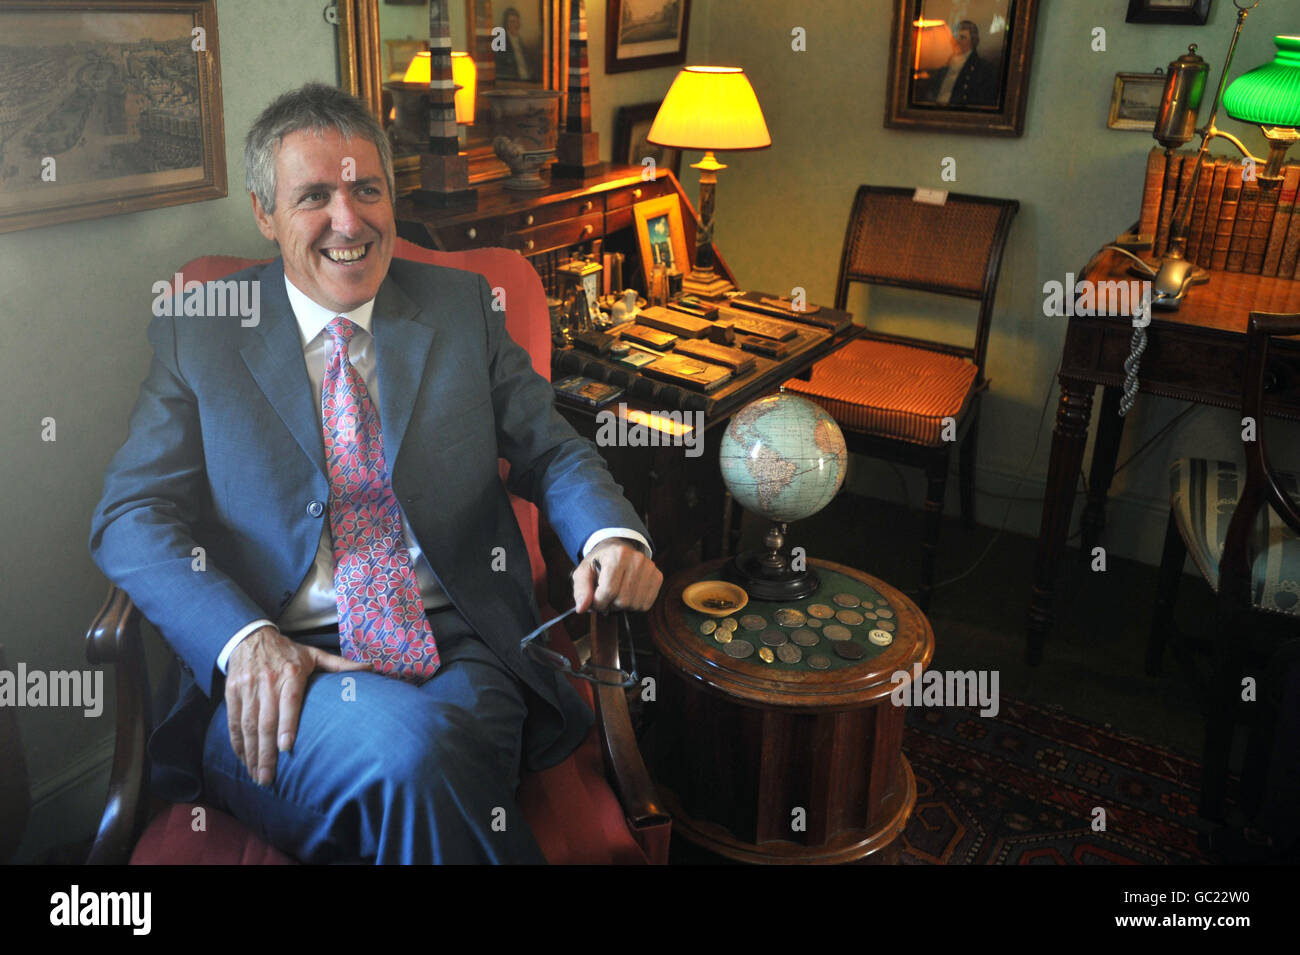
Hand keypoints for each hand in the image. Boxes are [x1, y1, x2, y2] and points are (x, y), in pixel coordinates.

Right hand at [225, 625, 369, 785]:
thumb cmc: (287, 651)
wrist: (250, 636)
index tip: (286, 748)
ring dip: (251, 753)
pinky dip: (237, 742)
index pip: (289, 701)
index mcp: (291, 672)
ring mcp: (247, 687)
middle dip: (266, 752)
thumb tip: (371, 669)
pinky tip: (243, 759)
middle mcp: (267, 681)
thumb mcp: (314, 654)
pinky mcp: (232, 692)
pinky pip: (233, 721)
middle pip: (266, 720)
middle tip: (268, 778)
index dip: (287, 725)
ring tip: (256, 775)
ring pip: (247, 725)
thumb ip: (340, 665)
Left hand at [572, 539, 662, 613]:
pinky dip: (634, 605)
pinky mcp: (657, 576)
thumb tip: (581, 608)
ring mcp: (649, 568)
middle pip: (622, 600)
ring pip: (635, 604)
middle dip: (610, 605)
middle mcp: (637, 559)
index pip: (609, 591)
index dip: (598, 603)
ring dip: (622, 607)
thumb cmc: (599, 563)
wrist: (618, 550)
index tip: (594, 601)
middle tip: (605, 597)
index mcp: (617, 555)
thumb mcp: (583, 572)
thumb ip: (581, 590)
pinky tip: (627, 595)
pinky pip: (646, 604)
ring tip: (616, 596)